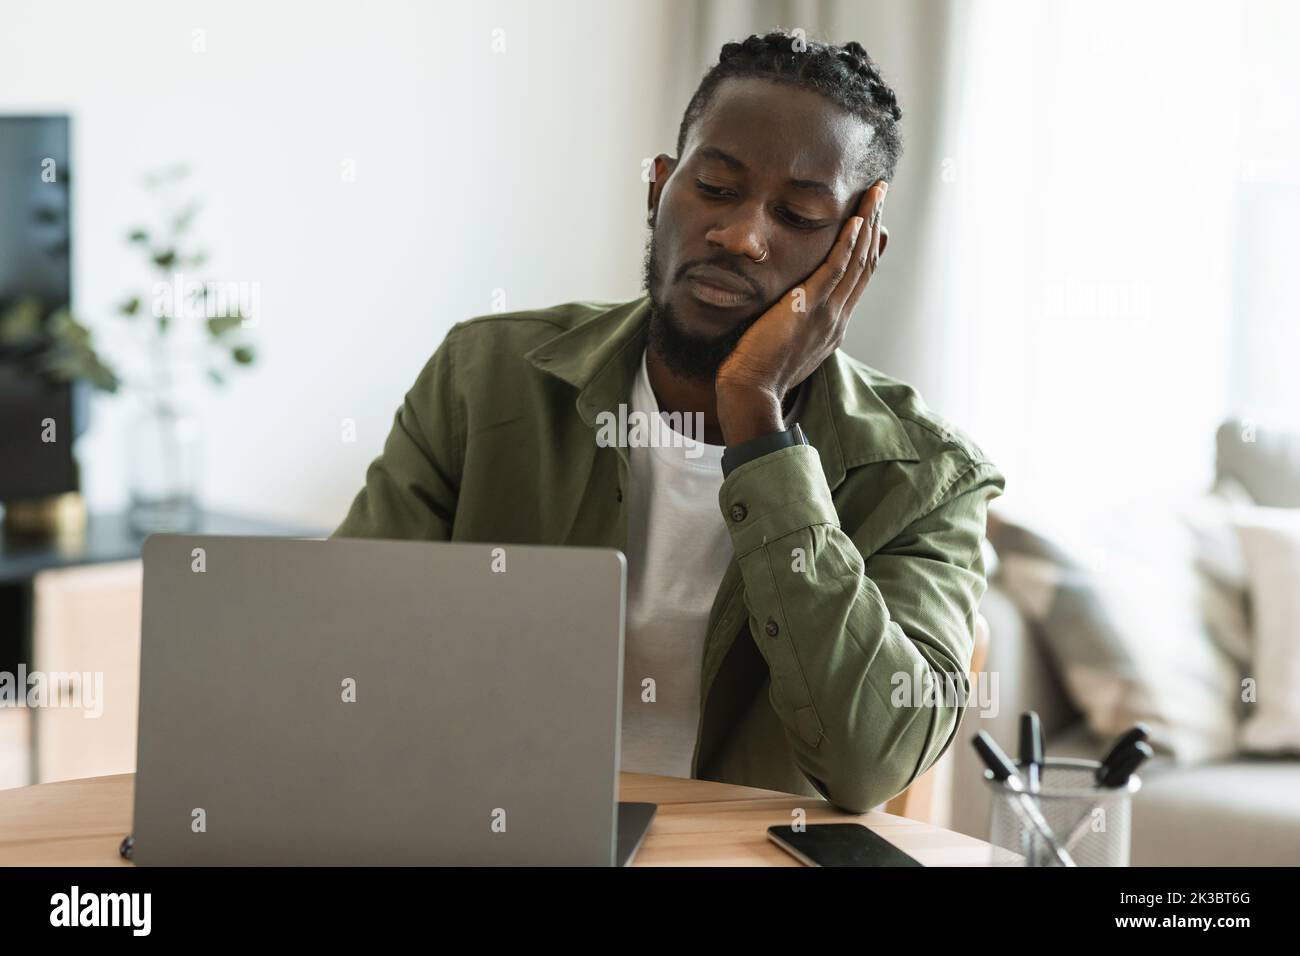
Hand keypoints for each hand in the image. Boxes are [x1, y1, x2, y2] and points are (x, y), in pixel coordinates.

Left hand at [715, 180, 888, 445]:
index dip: (869, 248)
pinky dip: (849, 242)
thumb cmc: (757, 376)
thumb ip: (791, 325)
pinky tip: (856, 219)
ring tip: (875, 192)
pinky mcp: (809, 307)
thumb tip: (785, 311)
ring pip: (857, 260)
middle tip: (881, 193)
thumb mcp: (784, 346)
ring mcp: (827, 313)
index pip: (857, 280)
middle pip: (865, 264)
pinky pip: (836, 268)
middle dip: (875, 225)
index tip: (876, 223)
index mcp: (833, 326)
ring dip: (868, 222)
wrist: (752, 393)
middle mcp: (838, 318)